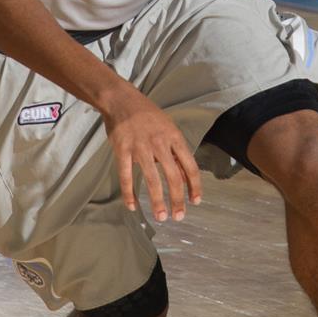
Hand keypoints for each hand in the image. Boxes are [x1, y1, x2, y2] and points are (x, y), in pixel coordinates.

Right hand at [101, 88, 201, 223]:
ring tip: (161, 216)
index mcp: (175, 138)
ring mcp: (140, 147)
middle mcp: (160, 143)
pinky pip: (126, 175)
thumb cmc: (148, 115)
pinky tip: (132, 206)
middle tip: (178, 216)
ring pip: (152, 179)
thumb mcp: (169, 129)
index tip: (195, 202)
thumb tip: (186, 178)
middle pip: (173, 176)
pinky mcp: (122, 149)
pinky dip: (129, 193)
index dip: (195, 186)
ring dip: (157, 201)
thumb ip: (176, 153)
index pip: (190, 166)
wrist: (122, 99)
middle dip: (177, 199)